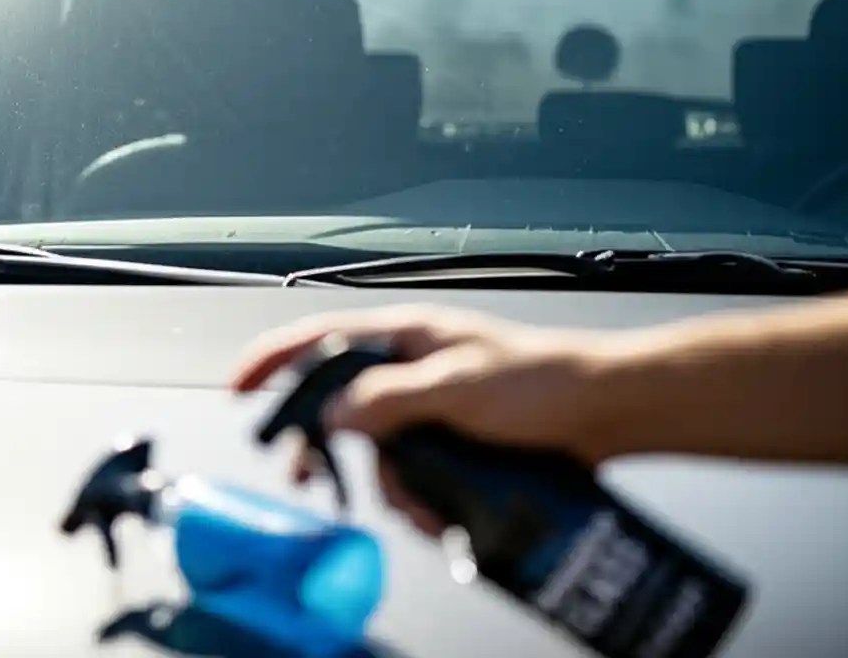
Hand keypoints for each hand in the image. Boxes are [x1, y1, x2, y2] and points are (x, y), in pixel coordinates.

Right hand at [231, 305, 625, 535]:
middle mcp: (412, 368)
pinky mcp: (452, 439)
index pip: (323, 338)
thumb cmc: (545, 380)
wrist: (606, 410)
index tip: (241, 385)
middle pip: (341, 402)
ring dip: (387, 481)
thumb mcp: (458, 387)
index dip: (276, 357)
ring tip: (415, 504)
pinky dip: (417, 494)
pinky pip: (412, 468)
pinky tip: (438, 510)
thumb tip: (334, 412)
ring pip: (378, 447)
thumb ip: (389, 398)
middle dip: (327, 444)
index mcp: (408, 337)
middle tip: (308, 473)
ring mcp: (431, 405)